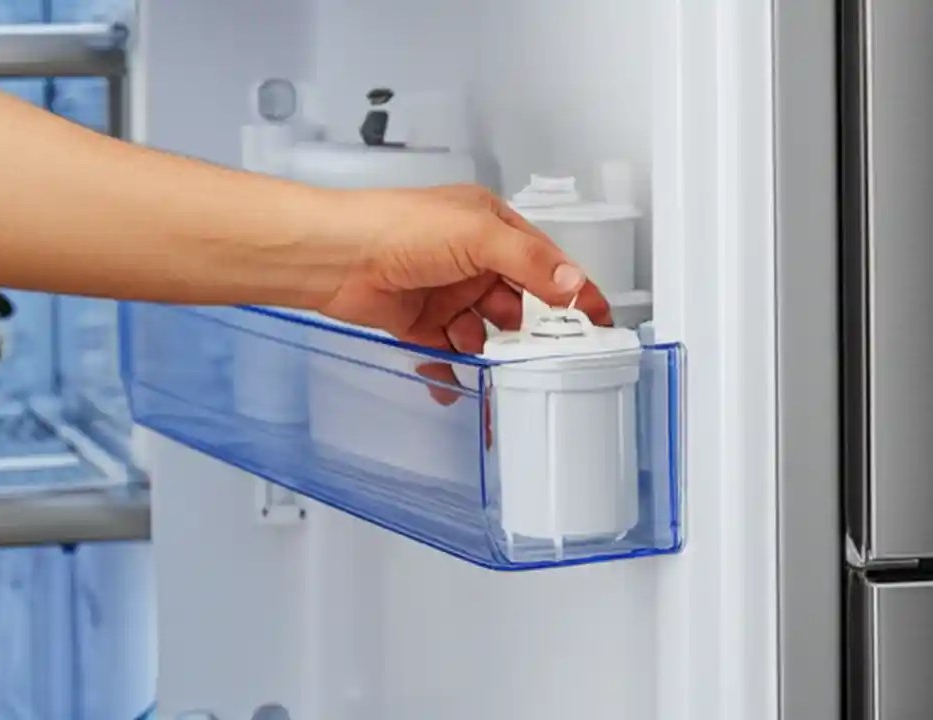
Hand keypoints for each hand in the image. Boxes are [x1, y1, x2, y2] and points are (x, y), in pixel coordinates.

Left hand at [319, 184, 612, 402]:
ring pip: (487, 330)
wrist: (333, 256)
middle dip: (527, 328)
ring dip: (487, 348)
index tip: (599, 319)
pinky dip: (454, 366)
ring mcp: (448, 291)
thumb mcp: (478, 236)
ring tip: (480, 354)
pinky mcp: (422, 321)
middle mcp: (473, 258)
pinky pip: (451, 350)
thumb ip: (530, 261)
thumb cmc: (395, 226)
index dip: (575, 290)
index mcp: (492, 226)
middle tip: (538, 352)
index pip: (547, 262)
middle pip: (520, 302)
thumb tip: (573, 282)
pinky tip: (455, 379)